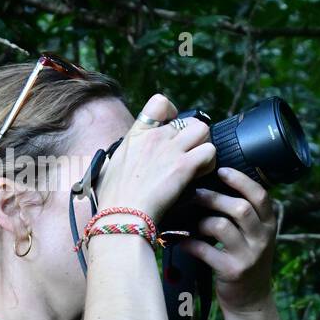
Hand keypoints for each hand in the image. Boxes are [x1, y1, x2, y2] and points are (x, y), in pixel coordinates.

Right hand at [97, 93, 217, 221]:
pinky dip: (209, 163)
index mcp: (136, 134)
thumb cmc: (113, 199)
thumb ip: (121, 156)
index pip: (159, 103)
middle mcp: (155, 137)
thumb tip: (116, 157)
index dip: (172, 113)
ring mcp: (170, 150)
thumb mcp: (109, 166)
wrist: (121, 216)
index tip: (172, 128)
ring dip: (205, 146)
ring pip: (203, 130)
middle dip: (194, 137)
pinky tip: (200, 175)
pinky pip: (209, 151)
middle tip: (190, 155)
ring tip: (198, 164)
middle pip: (190, 121)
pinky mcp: (183, 166)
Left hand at [177, 166, 277, 314]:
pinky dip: (189, 243)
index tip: (221, 169)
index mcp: (269, 225)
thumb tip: (215, 183)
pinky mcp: (232, 271)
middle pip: (239, 208)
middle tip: (195, 192)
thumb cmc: (246, 258)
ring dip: (200, 220)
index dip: (241, 180)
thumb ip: (245, 214)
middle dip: (214, 197)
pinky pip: (205, 251)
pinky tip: (180, 240)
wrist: (251, 299)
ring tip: (188, 219)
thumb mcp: (254, 235)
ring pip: (221, 227)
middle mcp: (262, 239)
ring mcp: (248, 256)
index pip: (260, 196)